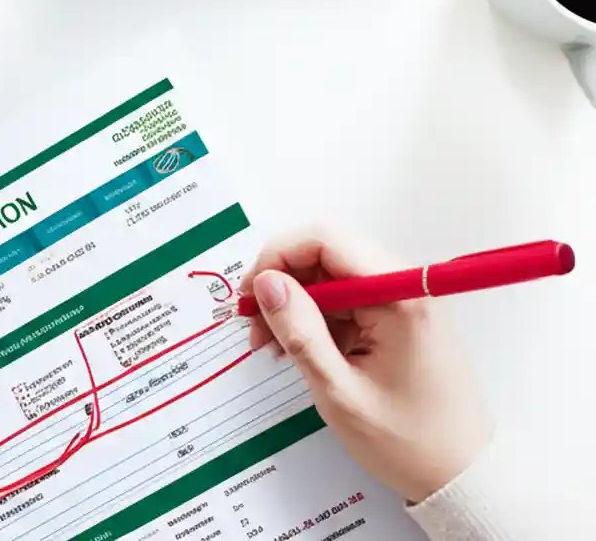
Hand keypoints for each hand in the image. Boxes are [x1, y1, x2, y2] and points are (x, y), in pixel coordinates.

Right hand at [240, 232, 492, 502]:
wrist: (462, 472)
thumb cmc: (408, 442)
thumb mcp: (339, 391)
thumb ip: (300, 331)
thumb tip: (266, 283)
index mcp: (398, 296)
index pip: (324, 239)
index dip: (276, 258)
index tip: (251, 297)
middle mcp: (404, 285)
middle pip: (325, 252)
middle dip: (281, 282)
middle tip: (255, 327)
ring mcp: (403, 298)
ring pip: (330, 275)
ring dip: (294, 302)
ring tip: (273, 346)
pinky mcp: (398, 315)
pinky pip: (345, 298)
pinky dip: (314, 317)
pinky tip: (299, 348)